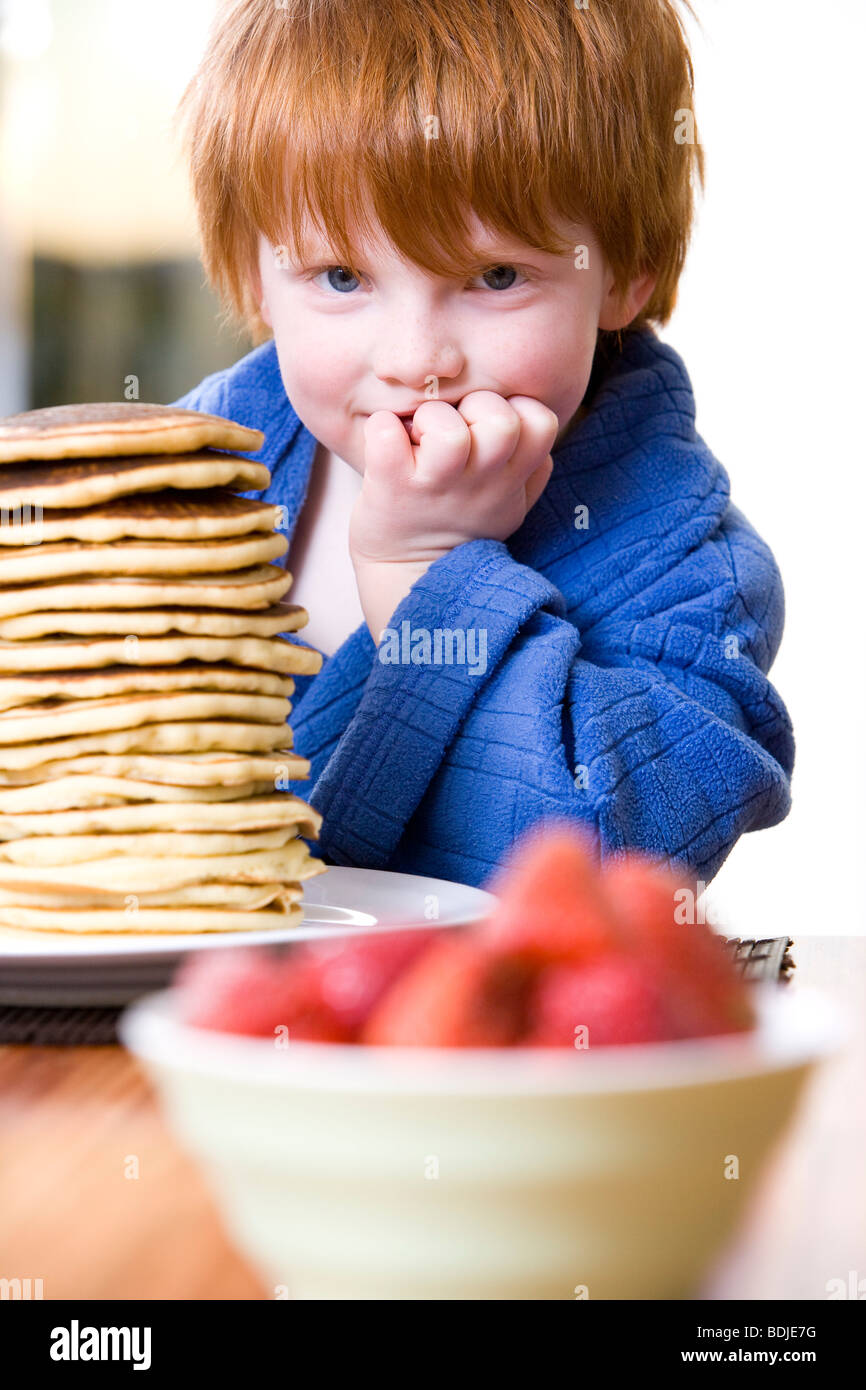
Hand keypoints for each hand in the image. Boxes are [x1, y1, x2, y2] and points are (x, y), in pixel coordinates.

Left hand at [349, 390, 557, 567]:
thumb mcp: (508, 505)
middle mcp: (479, 481)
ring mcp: (435, 484)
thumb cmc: (459, 526)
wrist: (412, 577)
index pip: (541, 423)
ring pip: (447, 429)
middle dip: (475, 405)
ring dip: (428, 417)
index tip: (490, 425)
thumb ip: (531, 470)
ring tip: (418, 437)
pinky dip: (380, 428)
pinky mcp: (391, 484)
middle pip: (501, 420)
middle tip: (451, 429)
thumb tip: (538, 429)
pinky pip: (385, 432)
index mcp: (510, 480)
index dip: (518, 410)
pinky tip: (385, 443)